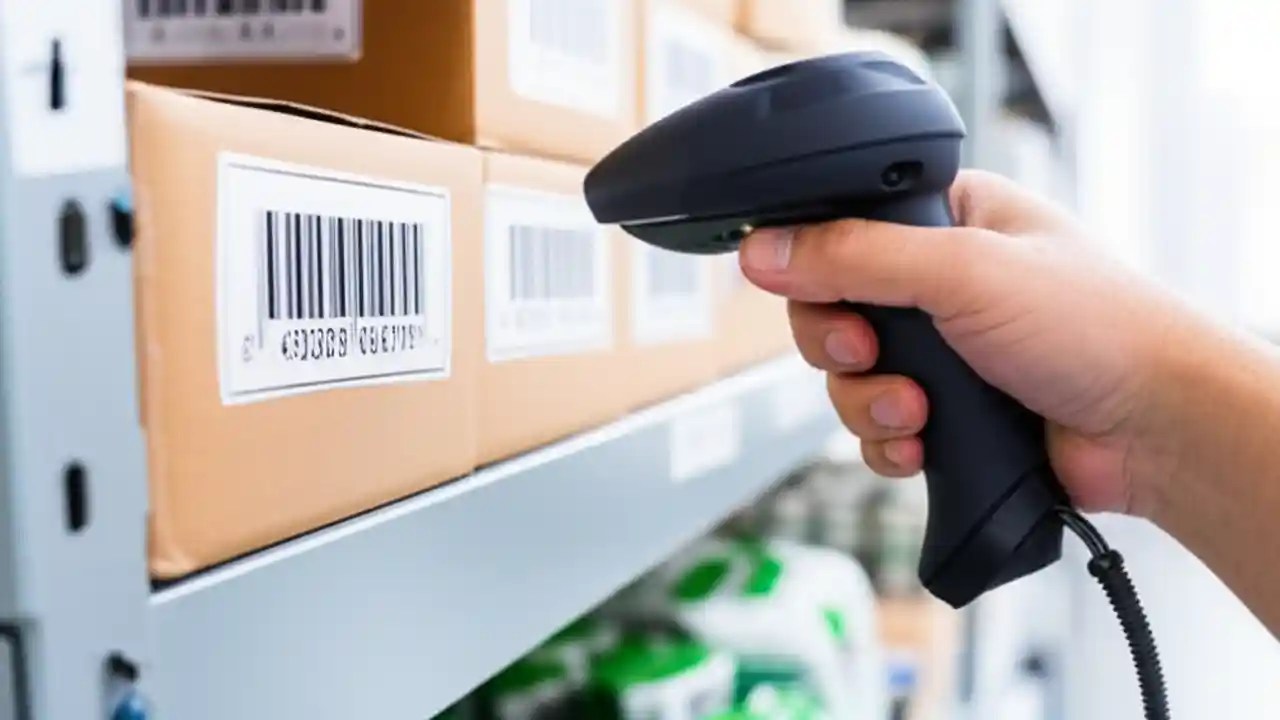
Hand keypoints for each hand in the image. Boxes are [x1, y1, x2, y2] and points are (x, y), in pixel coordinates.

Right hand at [739, 170, 1190, 517]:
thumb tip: (763, 249)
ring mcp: (943, 353)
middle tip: (869, 352)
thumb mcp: (960, 269)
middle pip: (830, 309)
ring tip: (916, 411)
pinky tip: (922, 443)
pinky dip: (888, 442)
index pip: (841, 228)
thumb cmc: (1094, 326)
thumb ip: (852, 255)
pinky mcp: (946, 415)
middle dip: (840, 345)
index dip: (813, 264)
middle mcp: (939, 282)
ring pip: (848, 378)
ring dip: (869, 402)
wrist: (1154, 428)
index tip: (809, 290)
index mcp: (948, 218)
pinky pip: (877, 430)